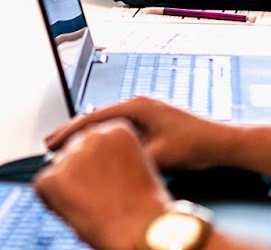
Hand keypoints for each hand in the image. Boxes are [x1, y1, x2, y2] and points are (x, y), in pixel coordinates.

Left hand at [34, 120, 169, 249]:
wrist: (139, 230)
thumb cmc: (143, 205)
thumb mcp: (135, 164)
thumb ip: (112, 154)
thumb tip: (86, 160)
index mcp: (117, 128)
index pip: (93, 138)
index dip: (97, 162)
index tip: (108, 179)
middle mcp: (93, 135)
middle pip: (74, 149)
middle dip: (80, 171)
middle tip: (97, 195)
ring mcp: (72, 156)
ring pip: (58, 167)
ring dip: (68, 185)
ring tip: (90, 205)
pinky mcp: (53, 178)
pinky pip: (43, 186)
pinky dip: (53, 200)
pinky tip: (75, 211)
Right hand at [44, 96, 232, 170]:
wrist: (220, 141)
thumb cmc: (194, 144)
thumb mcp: (158, 155)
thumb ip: (131, 158)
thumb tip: (106, 167)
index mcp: (137, 106)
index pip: (95, 117)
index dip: (71, 131)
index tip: (52, 143)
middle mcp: (139, 104)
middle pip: (97, 117)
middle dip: (74, 132)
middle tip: (51, 145)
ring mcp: (146, 111)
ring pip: (107, 122)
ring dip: (88, 135)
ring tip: (68, 148)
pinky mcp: (152, 121)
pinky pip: (119, 127)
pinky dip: (103, 137)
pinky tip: (97, 149)